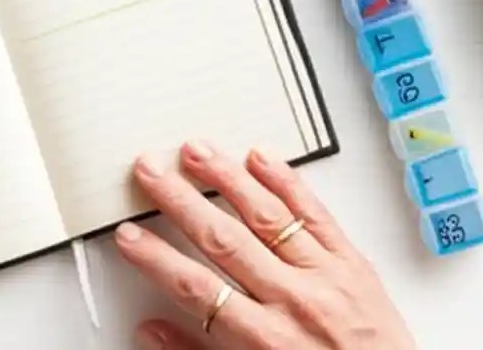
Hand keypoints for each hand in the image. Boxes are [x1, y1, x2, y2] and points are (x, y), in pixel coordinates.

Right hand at [116, 141, 414, 349]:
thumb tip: (151, 332)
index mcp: (264, 341)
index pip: (196, 288)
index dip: (156, 258)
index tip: (128, 235)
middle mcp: (294, 302)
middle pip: (223, 240)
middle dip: (179, 201)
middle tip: (150, 171)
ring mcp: (326, 277)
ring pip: (267, 216)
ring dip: (227, 178)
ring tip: (197, 151)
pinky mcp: (354, 263)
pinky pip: (316, 214)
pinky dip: (288, 182)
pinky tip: (260, 158)